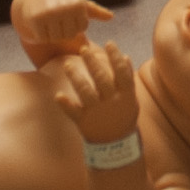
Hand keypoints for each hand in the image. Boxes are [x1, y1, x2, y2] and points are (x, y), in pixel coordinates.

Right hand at [10, 0, 101, 60]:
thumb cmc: (61, 0)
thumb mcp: (78, 3)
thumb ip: (95, 11)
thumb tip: (111, 17)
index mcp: (78, 4)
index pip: (80, 29)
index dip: (72, 25)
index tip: (66, 15)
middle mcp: (64, 8)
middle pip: (69, 35)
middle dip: (63, 30)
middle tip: (56, 20)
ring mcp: (49, 13)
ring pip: (55, 38)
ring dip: (52, 34)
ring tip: (48, 22)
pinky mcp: (36, 19)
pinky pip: (42, 38)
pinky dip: (40, 35)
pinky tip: (39, 25)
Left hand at [43, 31, 139, 145]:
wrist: (116, 146)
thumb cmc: (123, 117)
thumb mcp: (131, 99)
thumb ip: (127, 79)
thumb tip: (125, 56)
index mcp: (125, 95)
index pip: (122, 72)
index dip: (116, 57)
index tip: (110, 43)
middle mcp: (111, 102)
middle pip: (101, 78)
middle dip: (92, 62)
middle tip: (84, 49)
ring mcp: (97, 112)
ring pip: (85, 92)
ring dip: (75, 77)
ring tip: (67, 64)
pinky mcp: (84, 122)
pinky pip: (73, 112)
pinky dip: (66, 104)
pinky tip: (58, 95)